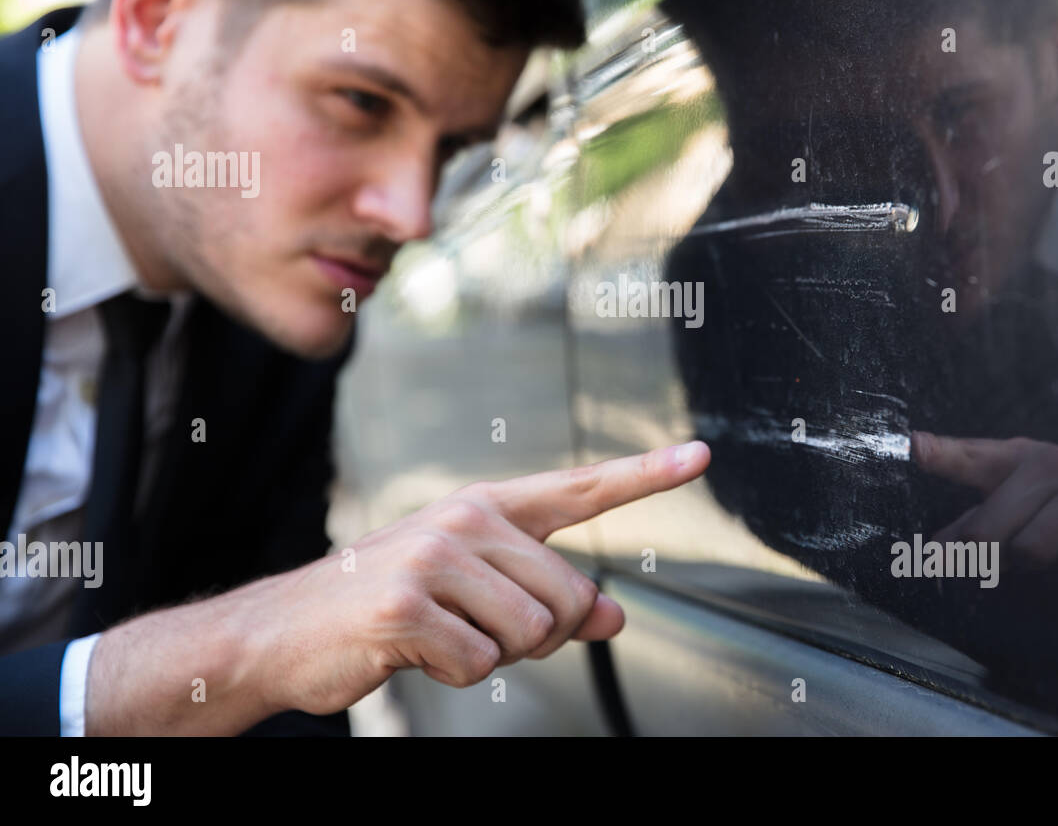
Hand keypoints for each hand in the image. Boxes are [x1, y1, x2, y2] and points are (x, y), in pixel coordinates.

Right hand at [263, 441, 710, 715]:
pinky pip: (481, 665)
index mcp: (485, 509)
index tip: (698, 456)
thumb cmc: (387, 604)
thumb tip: (614, 616)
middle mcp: (464, 520)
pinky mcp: (406, 606)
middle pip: (568, 597)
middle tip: (476, 628)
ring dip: (495, 657)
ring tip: (442, 635)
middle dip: (538, 636)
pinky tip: (415, 651)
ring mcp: (433, 558)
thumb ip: (547, 595)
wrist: (285, 631)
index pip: (579, 489)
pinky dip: (455, 675)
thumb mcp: (474, 592)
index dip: (644, 476)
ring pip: (532, 635)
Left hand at [911, 431, 1057, 575]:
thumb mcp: (1024, 506)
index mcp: (1019, 457)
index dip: (942, 454)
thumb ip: (976, 523)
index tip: (913, 447)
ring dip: (1043, 564)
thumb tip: (932, 552)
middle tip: (1001, 560)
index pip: (972, 455)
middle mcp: (1054, 462)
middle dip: (988, 556)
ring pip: (1036, 550)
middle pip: (992, 528)